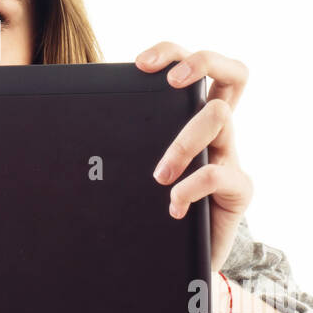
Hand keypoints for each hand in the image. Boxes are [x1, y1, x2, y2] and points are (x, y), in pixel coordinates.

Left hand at [135, 41, 253, 276]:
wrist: (176, 259)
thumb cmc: (150, 208)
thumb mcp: (134, 166)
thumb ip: (122, 140)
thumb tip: (72, 118)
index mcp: (193, 118)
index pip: (199, 67)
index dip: (175, 53)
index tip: (140, 64)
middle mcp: (218, 132)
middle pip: (232, 73)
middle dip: (200, 64)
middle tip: (171, 83)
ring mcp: (232, 157)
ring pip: (219, 118)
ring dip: (182, 141)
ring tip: (160, 174)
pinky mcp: (240, 189)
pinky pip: (218, 173)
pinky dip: (189, 187)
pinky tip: (173, 206)